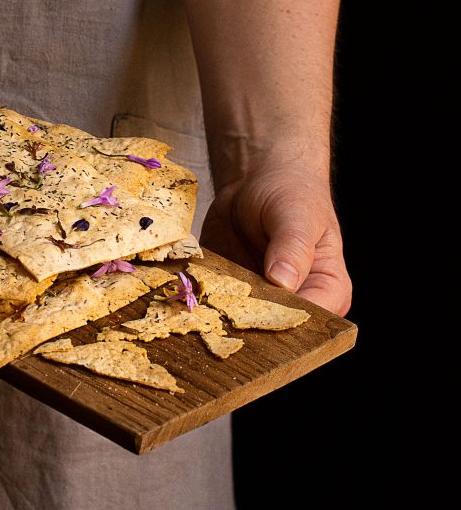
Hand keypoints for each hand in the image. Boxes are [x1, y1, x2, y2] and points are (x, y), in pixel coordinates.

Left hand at [199, 165, 351, 316]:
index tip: (257, 312)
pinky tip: (182, 290)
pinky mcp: (227, 290)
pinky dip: (196, 299)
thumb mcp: (297, 215)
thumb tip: (282, 281)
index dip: (286, 322)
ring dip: (216, 316)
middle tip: (220, 310)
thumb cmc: (293, 194)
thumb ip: (293, 248)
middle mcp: (295, 303)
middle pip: (274, 330)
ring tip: (195, 304)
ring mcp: (258, 299)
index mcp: (327, 290)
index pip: (311, 320)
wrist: (257, 179)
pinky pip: (211, 302)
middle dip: (247, 326)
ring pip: (238, 323)